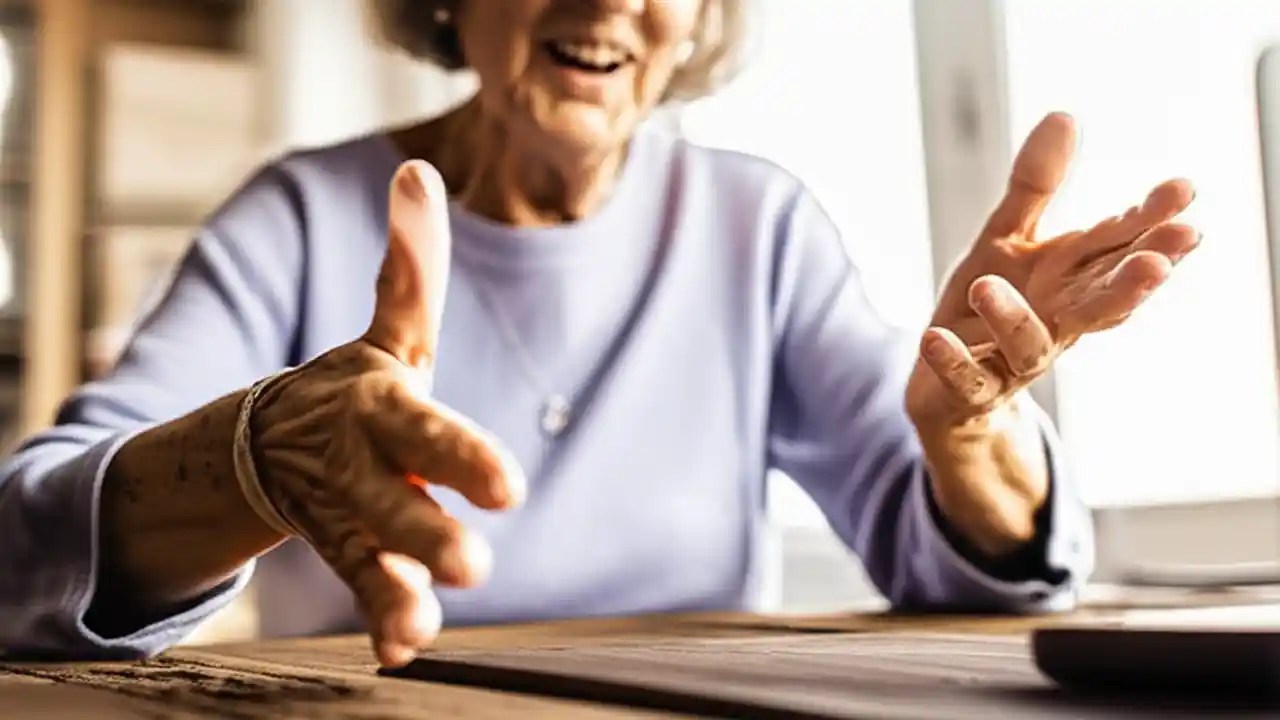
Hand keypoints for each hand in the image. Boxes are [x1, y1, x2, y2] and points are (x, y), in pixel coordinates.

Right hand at [248, 161, 525, 666]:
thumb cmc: (354, 384)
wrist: (269, 442)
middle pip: (396, 502)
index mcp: (380, 408)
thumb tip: (415, 170)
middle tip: (473, 565)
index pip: (426, 430)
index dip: (463, 456)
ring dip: (396, 592)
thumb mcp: (389, 330)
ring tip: (419, 624)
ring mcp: (350, 517)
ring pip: (373, 559)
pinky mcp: (348, 555)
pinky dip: (382, 621)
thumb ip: (412, 265)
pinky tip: (401, 651)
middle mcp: (362, 467)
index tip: (509, 485)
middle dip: (428, 532)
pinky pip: (365, 591)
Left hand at [904, 112, 1198, 551]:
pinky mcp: (974, 391)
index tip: (1183, 191)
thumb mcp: (1007, 239)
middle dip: (1132, 283)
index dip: (1150, 224)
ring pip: (1032, 347)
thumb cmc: (989, 305)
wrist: (947, 388)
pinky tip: (933, 338)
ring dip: (1017, 319)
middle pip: (1101, 305)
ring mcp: (1015, 360)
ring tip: (992, 285)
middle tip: (1163, 260)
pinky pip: (968, 381)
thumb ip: (1034, 186)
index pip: (1117, 248)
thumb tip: (1065, 114)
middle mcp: (1056, 321)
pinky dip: (952, 361)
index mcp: (1071, 279)